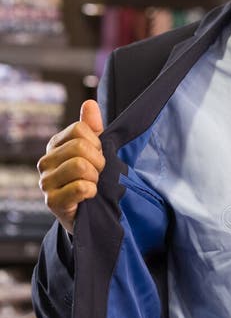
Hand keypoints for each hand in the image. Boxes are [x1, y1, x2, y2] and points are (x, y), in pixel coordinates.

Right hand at [37, 99, 105, 235]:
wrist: (85, 214)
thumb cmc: (89, 179)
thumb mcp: (94, 151)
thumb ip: (92, 128)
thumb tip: (90, 104)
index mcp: (55, 145)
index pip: (81, 129)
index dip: (97, 144)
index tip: (98, 156)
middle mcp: (45, 161)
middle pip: (81, 147)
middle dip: (98, 162)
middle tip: (97, 174)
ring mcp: (45, 182)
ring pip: (81, 166)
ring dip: (95, 178)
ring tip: (92, 184)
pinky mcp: (52, 201)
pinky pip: (81, 188)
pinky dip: (92, 192)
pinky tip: (88, 197)